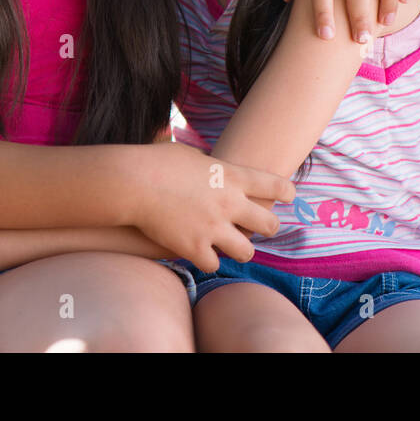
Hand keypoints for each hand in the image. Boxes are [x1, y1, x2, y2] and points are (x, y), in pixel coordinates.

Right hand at [130, 142, 294, 272]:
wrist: (132, 182)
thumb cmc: (156, 162)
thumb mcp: (191, 155)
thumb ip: (210, 167)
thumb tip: (212, 168)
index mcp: (231, 175)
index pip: (276, 186)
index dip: (286, 193)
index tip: (287, 197)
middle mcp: (229, 203)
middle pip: (270, 225)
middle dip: (267, 228)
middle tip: (257, 228)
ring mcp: (213, 228)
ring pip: (247, 252)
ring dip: (239, 249)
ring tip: (228, 245)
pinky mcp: (194, 248)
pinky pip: (214, 265)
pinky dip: (207, 261)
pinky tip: (199, 253)